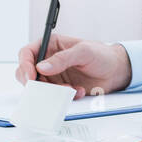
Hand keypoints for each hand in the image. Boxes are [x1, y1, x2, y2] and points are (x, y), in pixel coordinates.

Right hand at [15, 34, 131, 97]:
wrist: (116, 71)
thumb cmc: (102, 55)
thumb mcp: (84, 52)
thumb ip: (63, 58)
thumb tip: (42, 66)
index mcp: (51, 45)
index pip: (27, 53)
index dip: (25, 65)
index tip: (31, 77)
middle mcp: (49, 60)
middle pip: (27, 73)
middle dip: (35, 83)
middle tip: (46, 89)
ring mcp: (53, 76)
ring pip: (39, 87)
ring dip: (52, 92)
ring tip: (71, 88)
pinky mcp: (60, 88)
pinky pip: (52, 96)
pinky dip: (63, 97)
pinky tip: (78, 90)